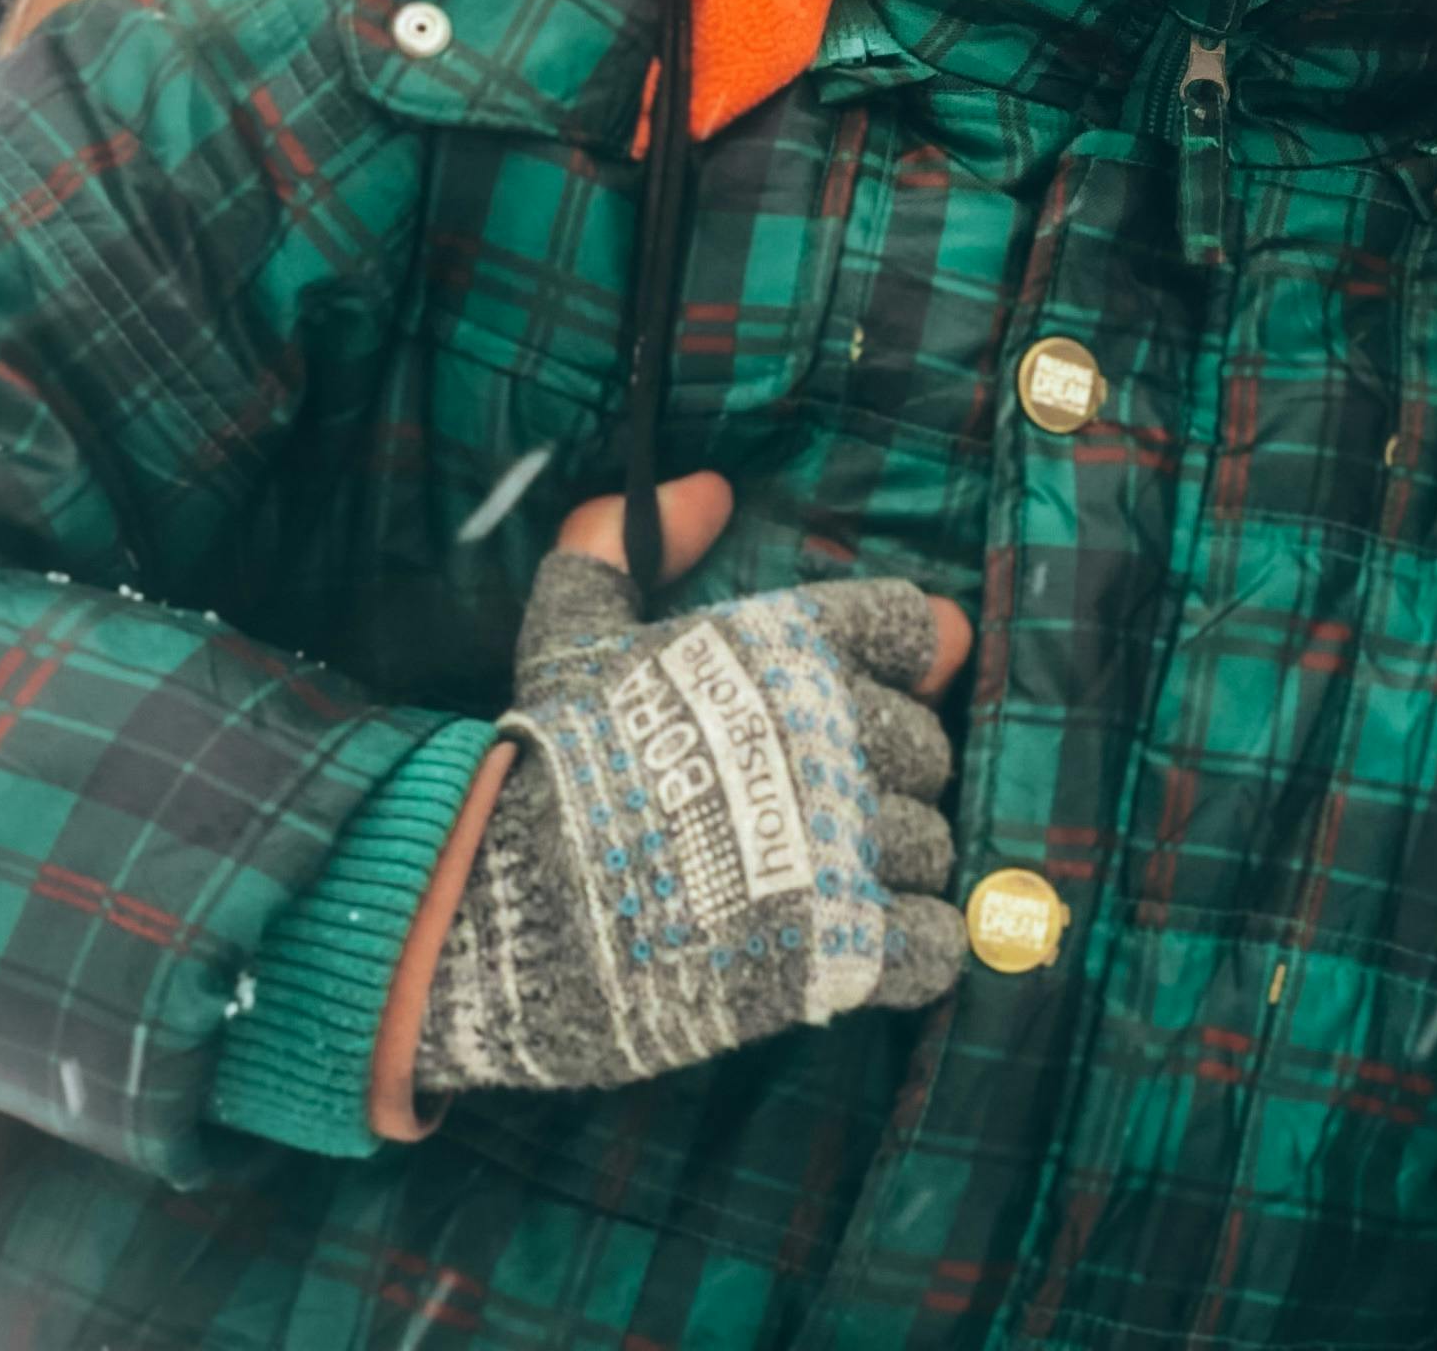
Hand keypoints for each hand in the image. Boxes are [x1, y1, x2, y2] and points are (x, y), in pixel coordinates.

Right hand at [415, 472, 976, 1097]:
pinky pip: (938, 939)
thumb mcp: (568, 635)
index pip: (912, 625)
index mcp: (789, 655)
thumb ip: (625, 544)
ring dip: (889, 862)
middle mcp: (838, 740)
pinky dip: (916, 946)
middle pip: (928, 746)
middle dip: (883, 774)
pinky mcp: (846, 948)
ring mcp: (849, 847)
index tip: (870, 688)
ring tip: (817, 882)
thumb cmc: (543, 773)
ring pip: (931, 843)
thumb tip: (709, 488)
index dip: (902, 658)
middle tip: (815, 806)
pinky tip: (863, 943)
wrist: (498, 918)